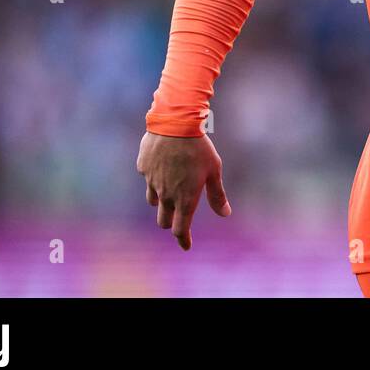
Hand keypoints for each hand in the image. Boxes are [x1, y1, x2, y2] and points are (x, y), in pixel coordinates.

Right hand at [136, 131, 230, 250]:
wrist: (175, 124)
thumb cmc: (199, 148)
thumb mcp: (213, 170)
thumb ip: (217, 194)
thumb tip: (225, 214)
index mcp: (184, 198)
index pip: (181, 229)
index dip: (183, 239)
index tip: (186, 245)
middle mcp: (166, 195)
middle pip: (163, 221)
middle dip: (171, 223)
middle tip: (179, 220)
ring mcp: (152, 182)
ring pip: (154, 201)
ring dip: (162, 202)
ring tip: (170, 193)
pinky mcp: (143, 168)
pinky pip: (148, 178)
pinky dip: (155, 178)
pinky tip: (163, 166)